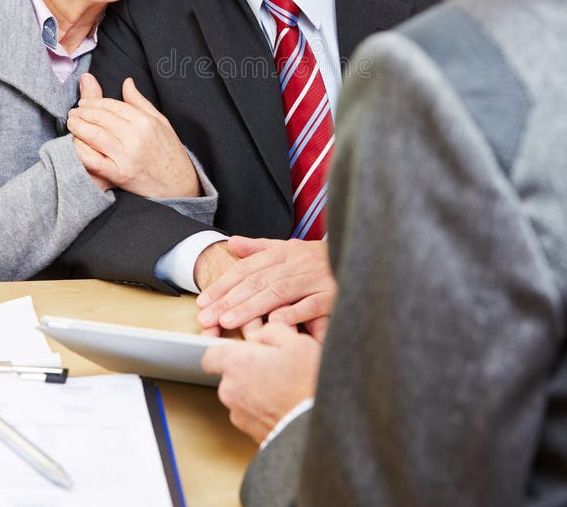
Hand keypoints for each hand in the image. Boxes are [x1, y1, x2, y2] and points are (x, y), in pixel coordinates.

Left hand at [67, 73, 199, 198]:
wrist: (179, 185)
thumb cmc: (170, 153)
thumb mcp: (161, 123)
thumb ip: (141, 102)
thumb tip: (126, 82)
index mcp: (146, 122)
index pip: (114, 106)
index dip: (95, 102)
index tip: (84, 102)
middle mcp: (136, 137)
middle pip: (102, 118)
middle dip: (83, 112)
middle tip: (73, 111)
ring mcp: (127, 156)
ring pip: (95, 136)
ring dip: (78, 127)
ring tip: (71, 123)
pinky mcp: (120, 175)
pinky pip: (93, 161)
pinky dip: (80, 151)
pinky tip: (72, 145)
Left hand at [197, 237, 336, 341]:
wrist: (362, 257)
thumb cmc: (321, 260)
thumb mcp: (290, 249)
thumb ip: (260, 248)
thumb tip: (232, 243)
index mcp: (285, 251)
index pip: (247, 268)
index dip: (224, 284)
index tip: (203, 301)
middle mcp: (298, 262)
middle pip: (257, 280)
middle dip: (229, 300)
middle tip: (206, 317)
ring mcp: (316, 278)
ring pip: (278, 292)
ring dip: (251, 307)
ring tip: (228, 322)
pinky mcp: (333, 295)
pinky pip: (311, 305)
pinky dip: (293, 313)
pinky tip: (273, 323)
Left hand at [201, 323, 320, 443]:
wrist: (318, 425)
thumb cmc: (307, 383)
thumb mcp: (295, 341)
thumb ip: (270, 330)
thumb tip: (258, 334)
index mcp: (236, 362)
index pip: (211, 354)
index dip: (225, 350)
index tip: (241, 350)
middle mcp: (230, 389)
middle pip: (229, 373)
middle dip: (247, 368)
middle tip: (274, 365)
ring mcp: (238, 413)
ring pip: (240, 393)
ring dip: (255, 388)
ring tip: (283, 385)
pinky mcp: (249, 432)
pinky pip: (250, 412)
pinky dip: (261, 407)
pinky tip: (283, 401)